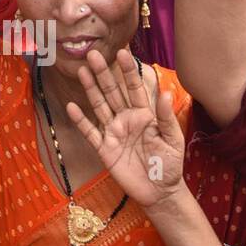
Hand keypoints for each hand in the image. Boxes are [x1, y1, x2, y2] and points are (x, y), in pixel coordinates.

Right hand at [64, 48, 184, 209]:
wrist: (160, 192)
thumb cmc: (169, 164)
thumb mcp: (173, 141)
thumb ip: (167, 118)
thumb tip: (165, 94)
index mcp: (144, 114)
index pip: (134, 88)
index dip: (128, 71)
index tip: (123, 53)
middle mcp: (126, 118)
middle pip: (112, 92)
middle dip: (103, 73)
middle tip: (93, 54)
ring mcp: (113, 132)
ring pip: (99, 106)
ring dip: (90, 89)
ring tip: (82, 71)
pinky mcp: (104, 148)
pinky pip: (90, 132)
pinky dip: (81, 120)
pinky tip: (72, 106)